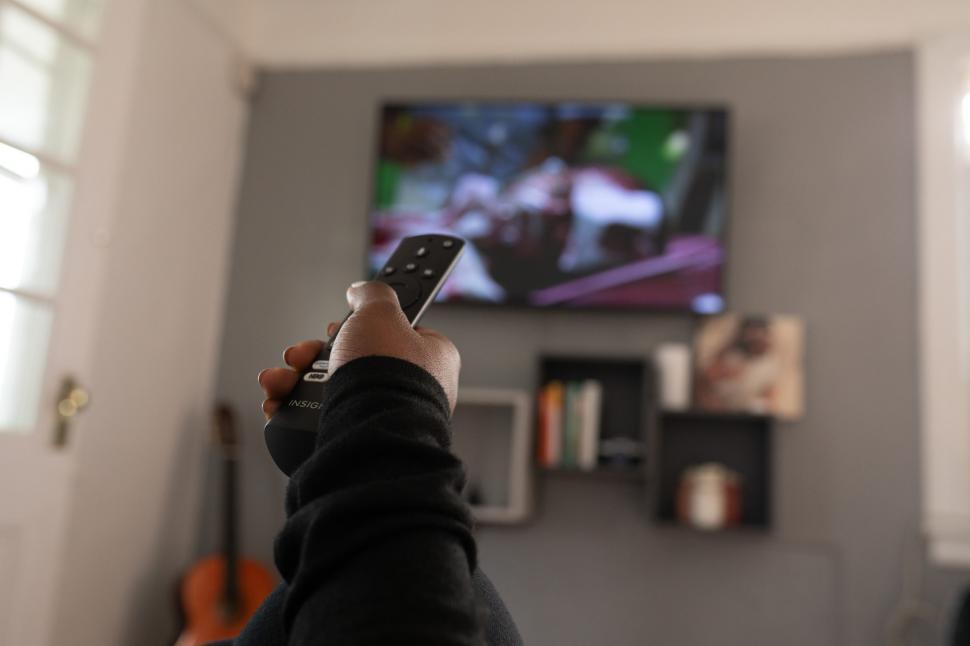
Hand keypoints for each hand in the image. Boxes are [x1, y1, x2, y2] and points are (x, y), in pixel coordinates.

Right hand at [258, 281, 460, 416]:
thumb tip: (362, 291)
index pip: (391, 333)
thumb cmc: (387, 377)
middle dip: (313, 355)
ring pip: (327, 389)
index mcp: (429, 359)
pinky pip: (315, 420)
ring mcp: (380, 416)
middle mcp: (408, 389)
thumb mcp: (381, 311)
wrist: (371, 434)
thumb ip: (372, 294)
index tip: (336, 326)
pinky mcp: (353, 439)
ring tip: (279, 380)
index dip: (358, 327)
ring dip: (292, 380)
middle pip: (350, 360)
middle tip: (300, 354)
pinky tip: (276, 402)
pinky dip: (289, 410)